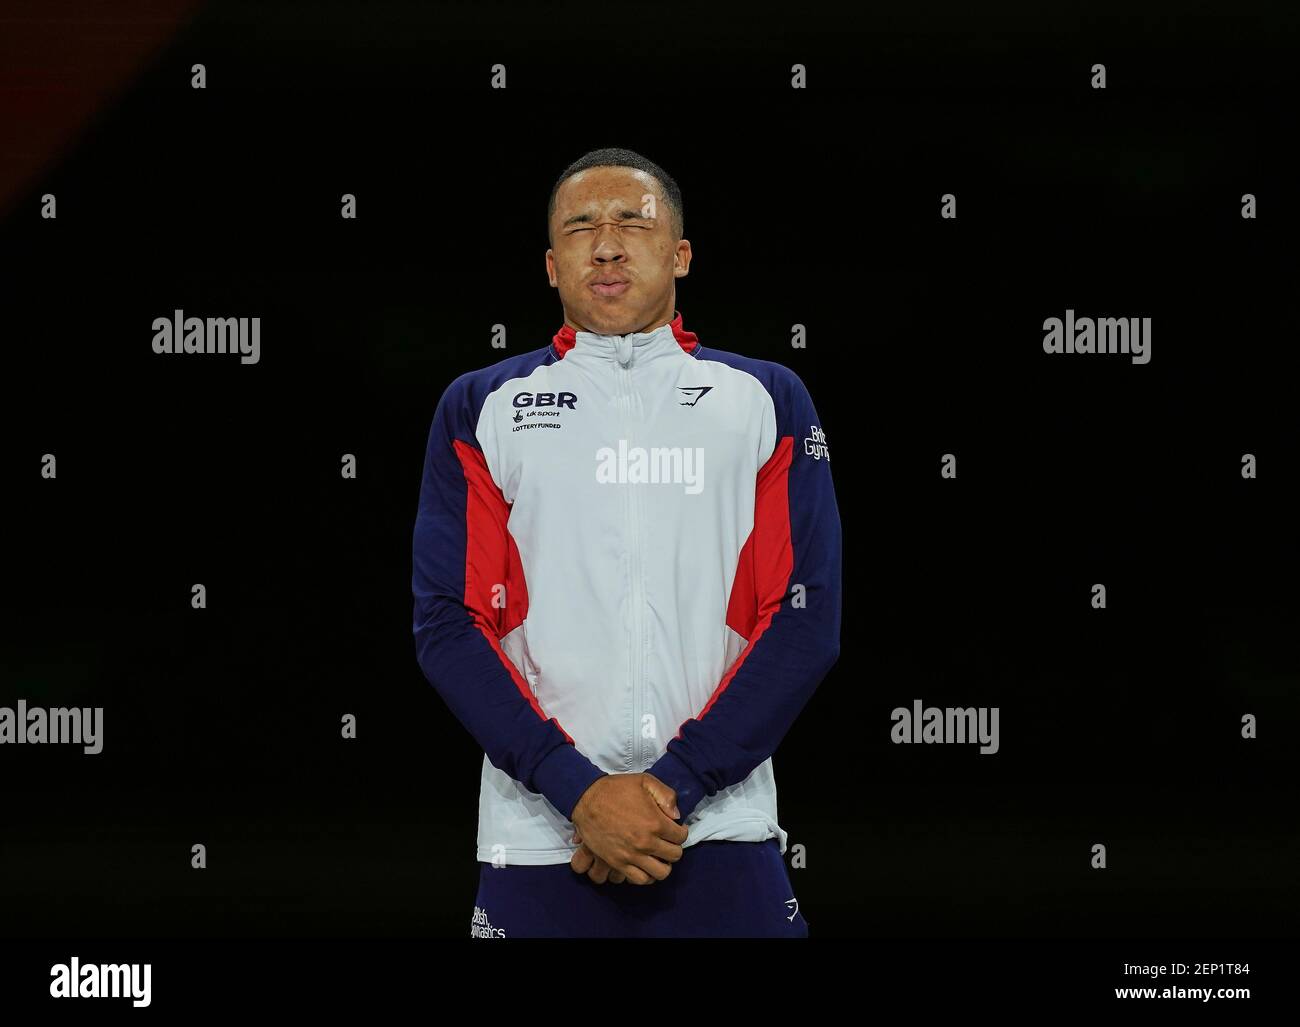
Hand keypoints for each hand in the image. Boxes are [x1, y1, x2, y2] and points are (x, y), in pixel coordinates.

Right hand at [568, 772, 687, 884]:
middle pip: (674, 856)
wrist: (586, 799)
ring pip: (660, 873)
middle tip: (668, 841)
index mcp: (655, 822)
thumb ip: (666, 795)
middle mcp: (646, 843)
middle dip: (674, 848)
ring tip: (658, 856)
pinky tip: (645, 865)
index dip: (681, 831)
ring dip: (663, 865)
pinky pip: (640, 879)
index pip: (681, 837)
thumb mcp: (645, 781)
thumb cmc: (616, 789)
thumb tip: (676, 815)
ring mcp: (631, 856)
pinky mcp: (618, 863)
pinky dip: (646, 875)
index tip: (676, 828)